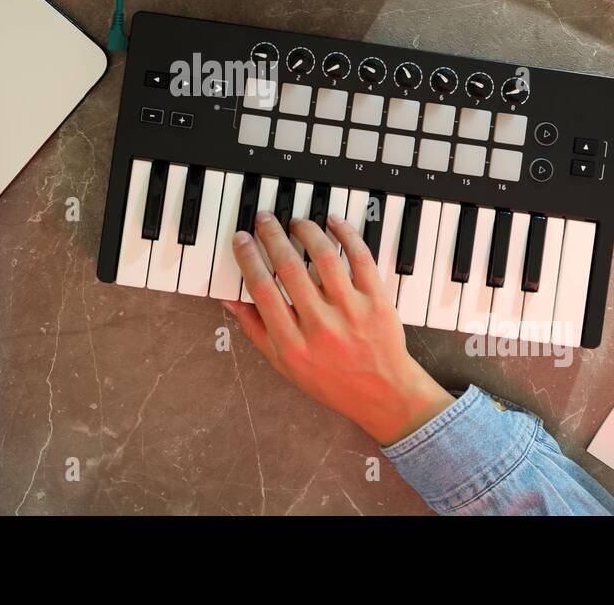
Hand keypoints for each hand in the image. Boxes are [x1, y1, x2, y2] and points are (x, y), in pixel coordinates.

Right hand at [224, 212, 454, 445]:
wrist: (382, 393)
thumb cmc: (330, 379)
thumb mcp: (284, 364)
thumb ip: (256, 330)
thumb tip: (230, 300)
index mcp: (292, 343)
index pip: (262, 289)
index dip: (248, 258)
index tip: (242, 239)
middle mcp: (320, 326)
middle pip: (289, 267)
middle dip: (271, 235)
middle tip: (264, 220)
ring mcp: (351, 311)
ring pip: (324, 256)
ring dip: (306, 230)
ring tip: (296, 222)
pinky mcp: (377, 300)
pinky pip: (360, 257)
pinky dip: (345, 234)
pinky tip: (332, 222)